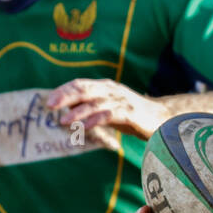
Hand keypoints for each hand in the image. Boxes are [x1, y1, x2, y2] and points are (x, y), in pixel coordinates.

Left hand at [46, 79, 168, 140]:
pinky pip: (109, 115)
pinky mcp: (130, 113)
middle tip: (51, 105)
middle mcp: (112, 91)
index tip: (49, 101)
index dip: (63, 91)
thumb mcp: (109, 108)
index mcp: (106, 87)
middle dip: (66, 96)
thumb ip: (91, 107)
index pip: (80, 84)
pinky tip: (84, 127)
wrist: (163, 118)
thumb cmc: (134, 115)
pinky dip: (95, 120)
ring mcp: (122, 101)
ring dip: (78, 111)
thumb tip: (68, 108)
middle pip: (85, 90)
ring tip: (64, 121)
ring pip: (95, 103)